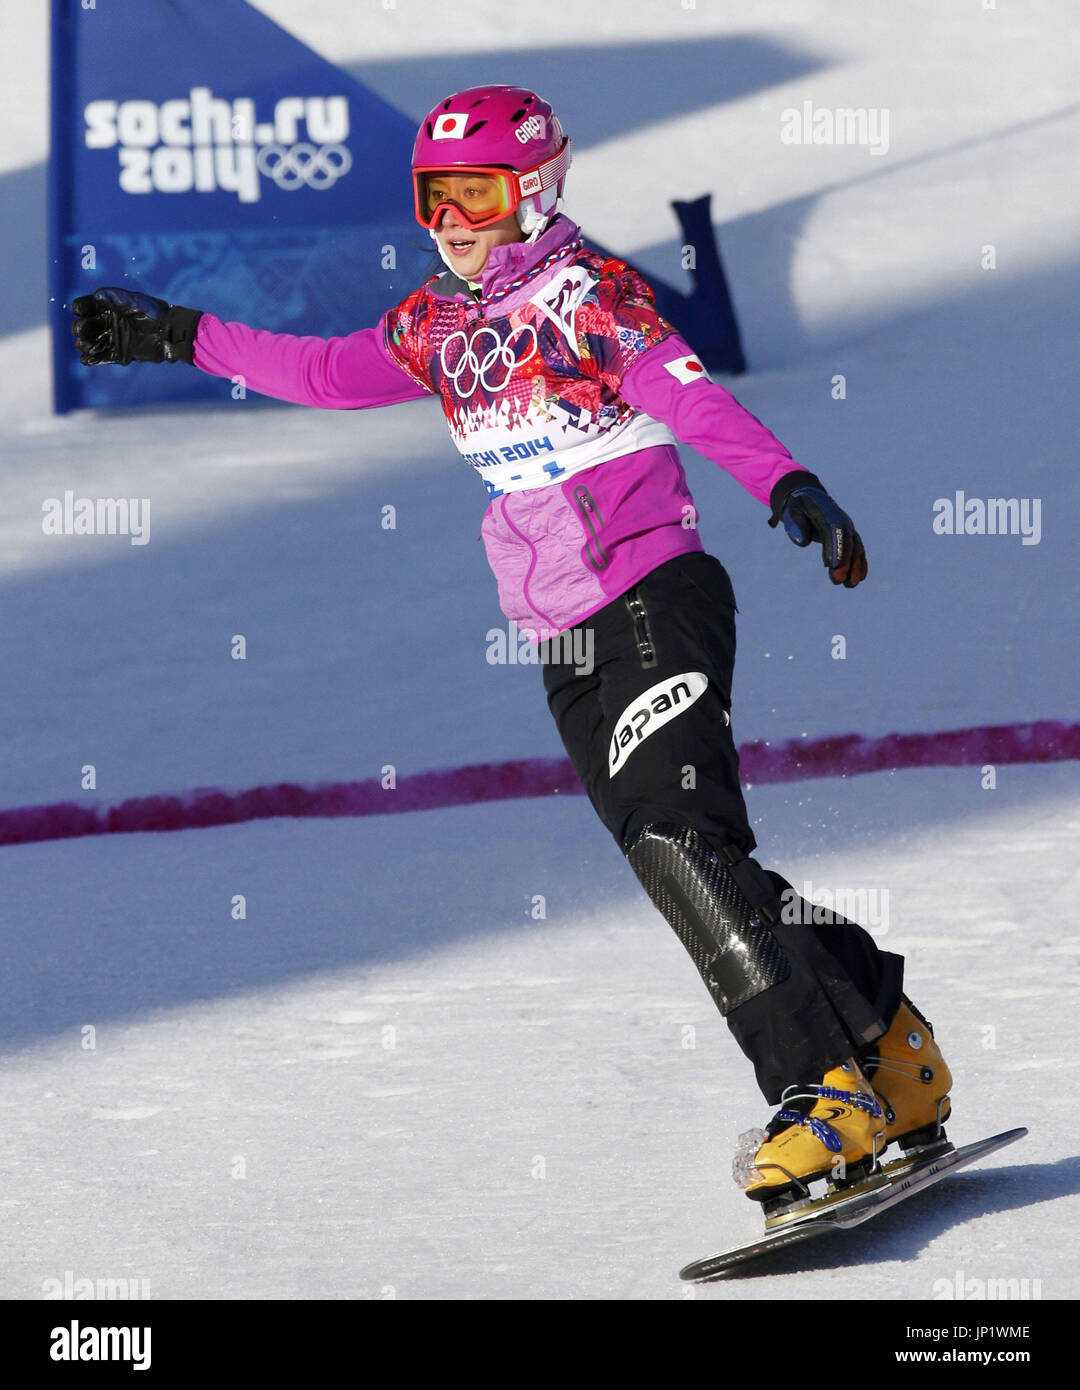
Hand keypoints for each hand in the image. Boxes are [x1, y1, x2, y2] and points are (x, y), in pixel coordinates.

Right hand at [71, 287, 201, 365]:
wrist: (167, 332)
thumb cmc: (152, 312)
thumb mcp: (133, 300)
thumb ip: (115, 297)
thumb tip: (97, 295)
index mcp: (108, 307)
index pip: (86, 306)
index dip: (81, 308)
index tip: (80, 310)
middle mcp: (108, 323)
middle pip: (86, 326)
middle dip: (81, 328)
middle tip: (82, 332)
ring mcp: (113, 338)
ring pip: (92, 343)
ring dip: (86, 345)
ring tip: (87, 346)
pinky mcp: (120, 354)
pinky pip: (103, 358)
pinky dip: (93, 359)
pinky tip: (87, 359)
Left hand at [769, 473, 867, 587]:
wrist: (810, 498)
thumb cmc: (799, 507)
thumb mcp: (792, 512)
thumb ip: (796, 525)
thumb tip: (802, 542)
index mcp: (828, 513)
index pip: (835, 530)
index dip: (835, 548)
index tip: (832, 566)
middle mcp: (842, 520)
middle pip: (848, 542)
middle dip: (846, 562)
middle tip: (838, 581)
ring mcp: (849, 528)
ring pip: (856, 548)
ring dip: (855, 567)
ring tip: (850, 585)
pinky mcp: (850, 535)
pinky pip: (858, 550)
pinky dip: (861, 563)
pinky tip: (858, 579)